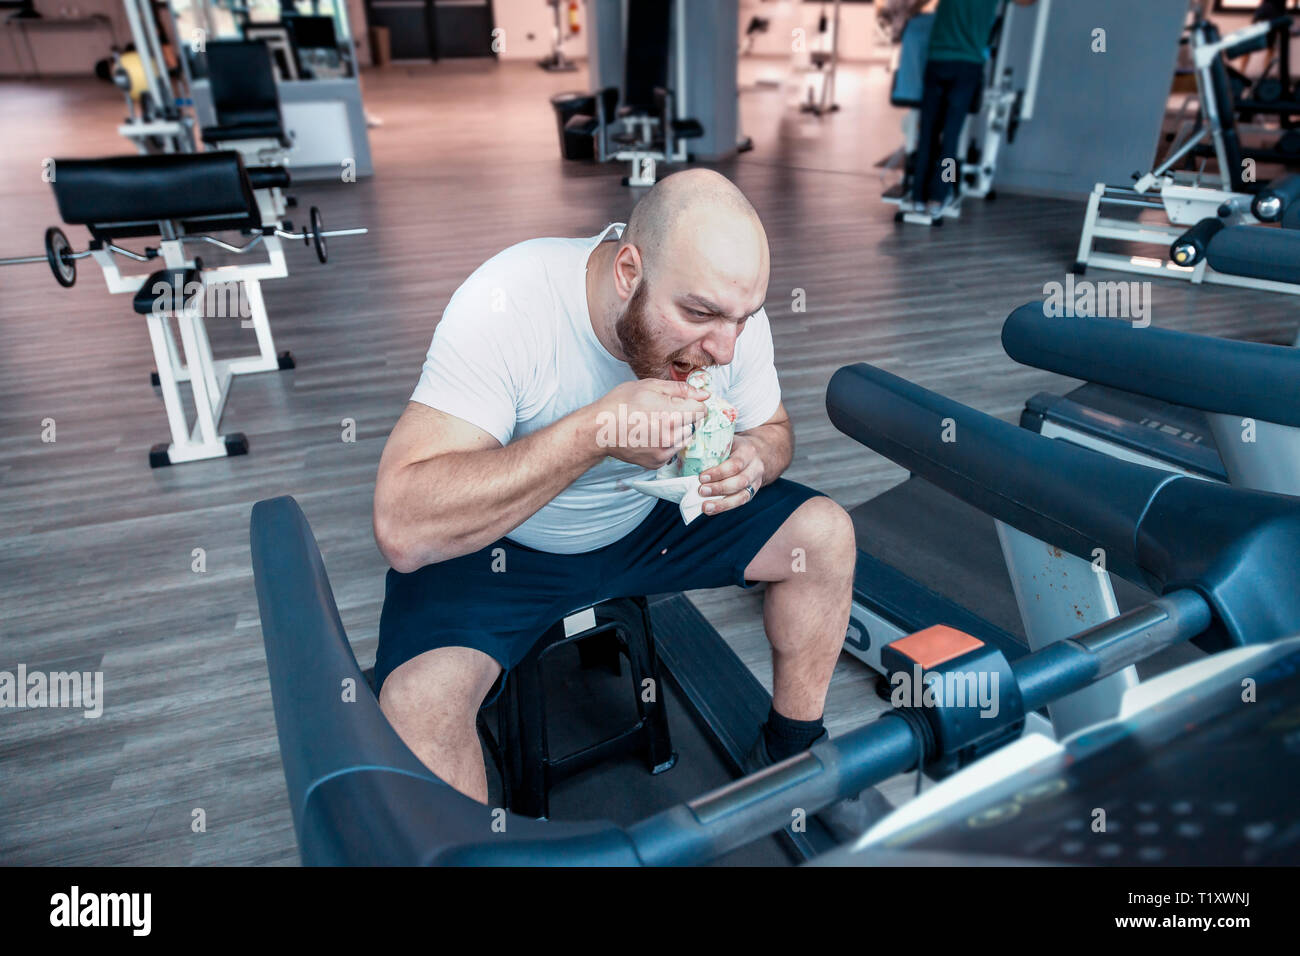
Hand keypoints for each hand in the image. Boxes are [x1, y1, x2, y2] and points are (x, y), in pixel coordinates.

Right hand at [590, 378, 708, 469]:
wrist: (599, 429)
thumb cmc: (621, 403)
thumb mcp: (650, 386)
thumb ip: (681, 389)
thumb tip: (704, 394)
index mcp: (673, 414)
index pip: (702, 410)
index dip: (694, 404)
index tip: (682, 402)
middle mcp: (672, 436)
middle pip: (694, 425)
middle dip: (684, 417)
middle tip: (662, 412)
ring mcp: (665, 452)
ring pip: (684, 439)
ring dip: (676, 432)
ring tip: (654, 424)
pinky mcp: (657, 463)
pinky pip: (672, 451)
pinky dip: (665, 444)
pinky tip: (649, 436)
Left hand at [698, 433, 764, 514]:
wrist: (756, 454)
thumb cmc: (735, 447)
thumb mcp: (728, 441)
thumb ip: (713, 445)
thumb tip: (686, 447)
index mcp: (748, 451)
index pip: (736, 463)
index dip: (719, 472)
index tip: (702, 477)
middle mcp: (755, 467)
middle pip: (740, 481)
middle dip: (719, 488)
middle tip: (701, 491)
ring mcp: (755, 482)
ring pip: (742, 496)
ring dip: (722, 503)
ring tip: (705, 507)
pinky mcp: (752, 493)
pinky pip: (740, 502)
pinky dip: (724, 507)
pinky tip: (711, 510)